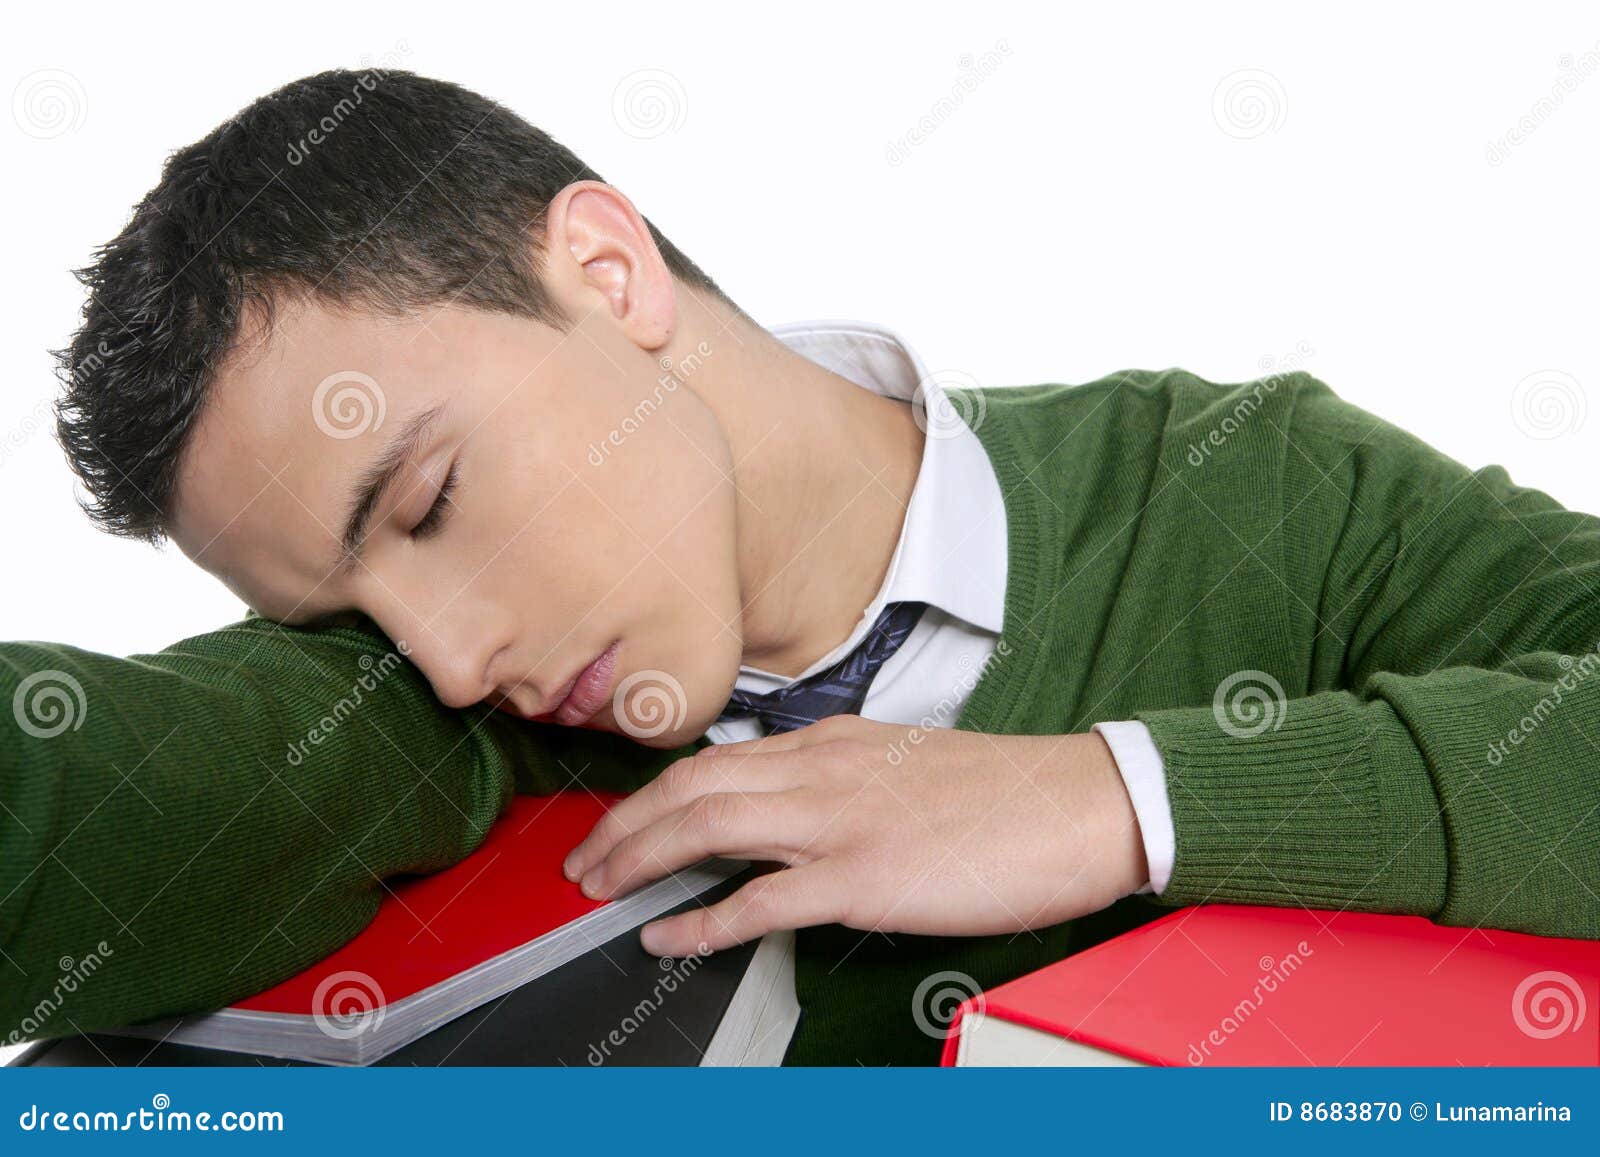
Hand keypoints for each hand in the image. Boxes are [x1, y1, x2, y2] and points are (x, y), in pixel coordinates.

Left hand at [561, 715, 1148, 956]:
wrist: (1080, 803)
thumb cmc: (1005, 794)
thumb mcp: (904, 764)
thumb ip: (842, 778)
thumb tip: (793, 810)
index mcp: (833, 741)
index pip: (717, 759)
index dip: (655, 792)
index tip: (623, 819)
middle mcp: (822, 768)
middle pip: (691, 785)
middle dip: (623, 822)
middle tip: (581, 858)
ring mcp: (838, 821)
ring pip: (706, 826)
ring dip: (638, 858)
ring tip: (598, 887)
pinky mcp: (862, 877)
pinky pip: (758, 900)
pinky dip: (699, 920)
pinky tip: (665, 936)